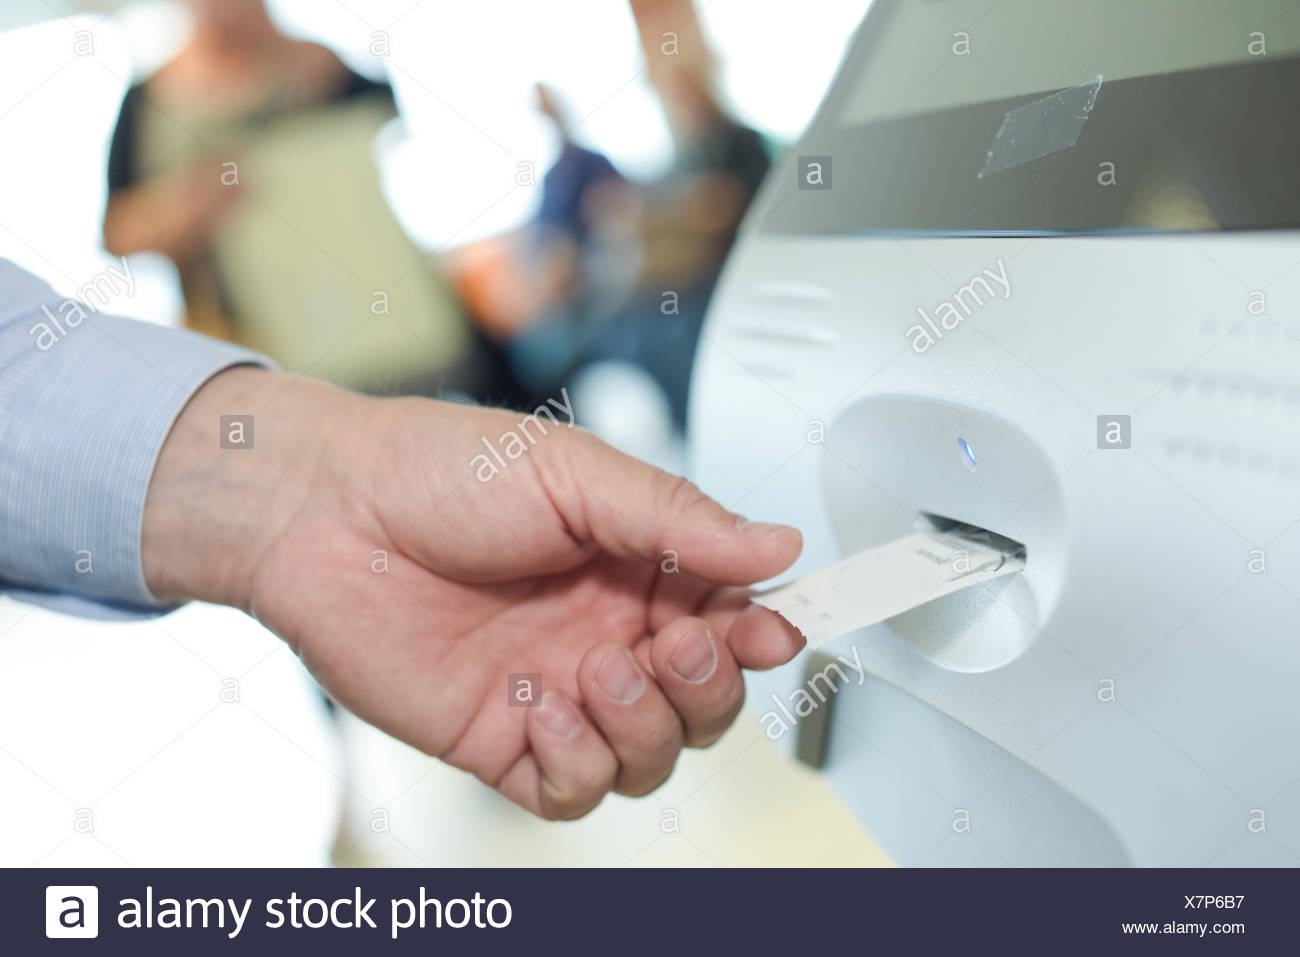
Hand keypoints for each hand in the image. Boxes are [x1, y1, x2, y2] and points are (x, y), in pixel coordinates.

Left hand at [142, 368, 804, 818]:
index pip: (732, 614)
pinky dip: (580, 763)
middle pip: (704, 699)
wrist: (323, 511)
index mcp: (634, 564)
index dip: (766, 630)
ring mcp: (557, 689)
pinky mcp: (502, 737)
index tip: (779, 629)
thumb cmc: (437, 471)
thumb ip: (679, 518)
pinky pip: (573, 789)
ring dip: (646, 725)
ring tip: (600, 669)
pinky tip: (547, 710)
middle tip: (674, 645)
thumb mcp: (574, 474)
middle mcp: (604, 631)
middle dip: (709, 685)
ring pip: (651, 753)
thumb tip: (776, 543)